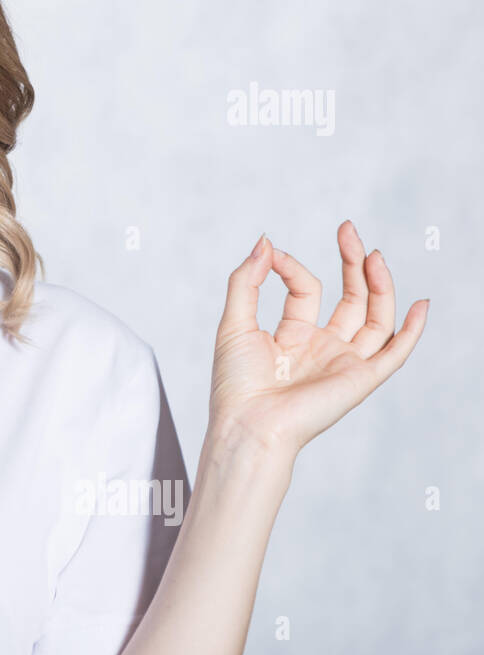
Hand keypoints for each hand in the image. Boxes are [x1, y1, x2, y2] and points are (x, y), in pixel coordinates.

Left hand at [209, 221, 428, 461]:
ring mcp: (343, 363)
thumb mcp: (234, 322)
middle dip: (351, 264)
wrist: (247, 424)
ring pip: (375, 319)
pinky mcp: (360, 379)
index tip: (273, 255)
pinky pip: (394, 353)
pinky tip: (420, 304)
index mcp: (292, 336)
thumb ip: (246, 281)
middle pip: (350, 299)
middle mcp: (321, 348)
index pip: (306, 289)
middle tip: (348, 230)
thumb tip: (265, 242)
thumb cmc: (235, 383)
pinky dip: (411, 330)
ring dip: (379, 286)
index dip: (291, 267)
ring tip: (373, 255)